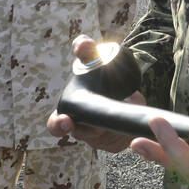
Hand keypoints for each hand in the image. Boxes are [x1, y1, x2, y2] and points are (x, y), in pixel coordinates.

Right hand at [45, 35, 145, 152]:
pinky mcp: (115, 145)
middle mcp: (80, 130)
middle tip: (101, 123)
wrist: (123, 88)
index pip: (56, 126)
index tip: (66, 120)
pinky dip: (127, 129)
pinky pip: (121, 141)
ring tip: (126, 104)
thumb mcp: (92, 62)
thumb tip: (83, 44)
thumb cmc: (99, 76)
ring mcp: (97, 140)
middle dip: (92, 128)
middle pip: (85, 134)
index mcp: (68, 113)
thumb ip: (86, 51)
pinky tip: (131, 120)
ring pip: (106, 138)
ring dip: (115, 125)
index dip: (58, 125)